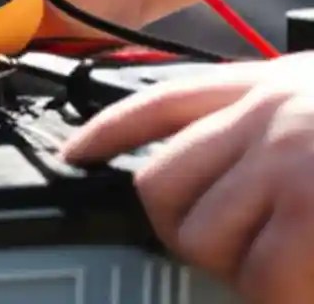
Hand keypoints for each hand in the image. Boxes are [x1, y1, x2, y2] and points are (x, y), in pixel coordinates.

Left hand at [62, 59, 313, 302]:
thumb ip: (278, 130)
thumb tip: (234, 182)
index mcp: (278, 83)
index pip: (164, 103)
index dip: (110, 133)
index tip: (76, 154)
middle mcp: (271, 110)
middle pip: (160, 183)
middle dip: (188, 232)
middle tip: (248, 255)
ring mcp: (286, 158)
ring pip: (198, 235)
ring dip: (241, 272)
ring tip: (294, 270)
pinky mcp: (312, 209)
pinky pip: (260, 275)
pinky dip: (279, 296)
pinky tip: (302, 291)